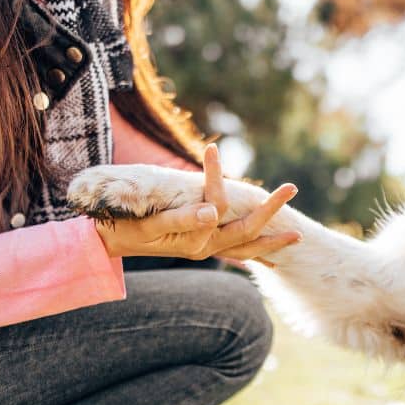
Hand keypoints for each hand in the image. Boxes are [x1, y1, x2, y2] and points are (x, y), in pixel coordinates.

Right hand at [92, 145, 301, 260]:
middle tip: (292, 187)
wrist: (107, 245)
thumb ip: (182, 219)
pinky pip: (235, 254)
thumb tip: (214, 211)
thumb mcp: (150, 223)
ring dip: (271, 239)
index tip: (212, 148)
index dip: (215, 177)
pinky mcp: (202, 248)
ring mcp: (205, 250)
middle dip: (271, 211)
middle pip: (246, 230)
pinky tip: (269, 255)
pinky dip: (254, 251)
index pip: (216, 203)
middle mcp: (205, 248)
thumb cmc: (124, 229)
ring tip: (297, 235)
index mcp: (194, 239)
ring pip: (246, 247)